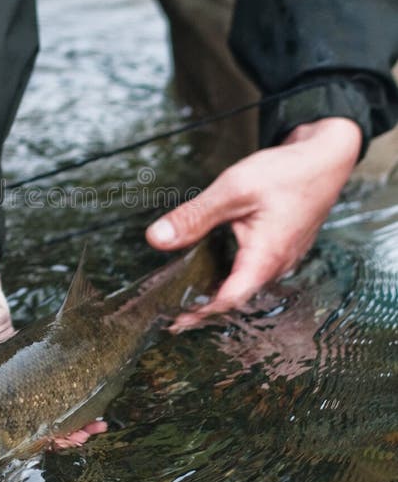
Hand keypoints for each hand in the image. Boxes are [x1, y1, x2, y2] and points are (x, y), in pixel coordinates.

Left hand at [145, 117, 361, 324]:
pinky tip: (211, 268)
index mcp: (266, 258)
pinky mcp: (282, 248)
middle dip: (204, 306)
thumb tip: (157, 238)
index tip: (173, 322)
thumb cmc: (288, 172)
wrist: (325, 158)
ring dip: (217, 290)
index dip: (199, 314)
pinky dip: (231, 273)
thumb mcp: (233, 189)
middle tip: (169, 313)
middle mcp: (277, 265)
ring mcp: (282, 258)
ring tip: (184, 296)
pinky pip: (254, 269)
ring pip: (245, 283)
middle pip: (236, 296)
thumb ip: (195, 216)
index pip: (228, 299)